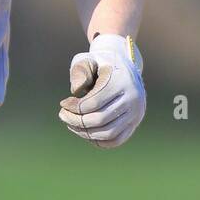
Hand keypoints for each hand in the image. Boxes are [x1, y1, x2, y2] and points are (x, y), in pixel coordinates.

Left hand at [58, 34, 145, 148]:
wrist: (123, 66)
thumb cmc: (99, 63)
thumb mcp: (87, 59)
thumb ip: (79, 71)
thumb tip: (76, 90)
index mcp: (121, 82)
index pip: (94, 103)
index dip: (74, 107)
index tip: (63, 103)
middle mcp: (133, 99)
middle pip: (100, 120)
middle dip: (76, 120)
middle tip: (63, 115)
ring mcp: (137, 113)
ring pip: (108, 133)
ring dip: (85, 133)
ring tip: (71, 123)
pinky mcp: (135, 122)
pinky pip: (116, 140)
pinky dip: (98, 140)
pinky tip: (83, 131)